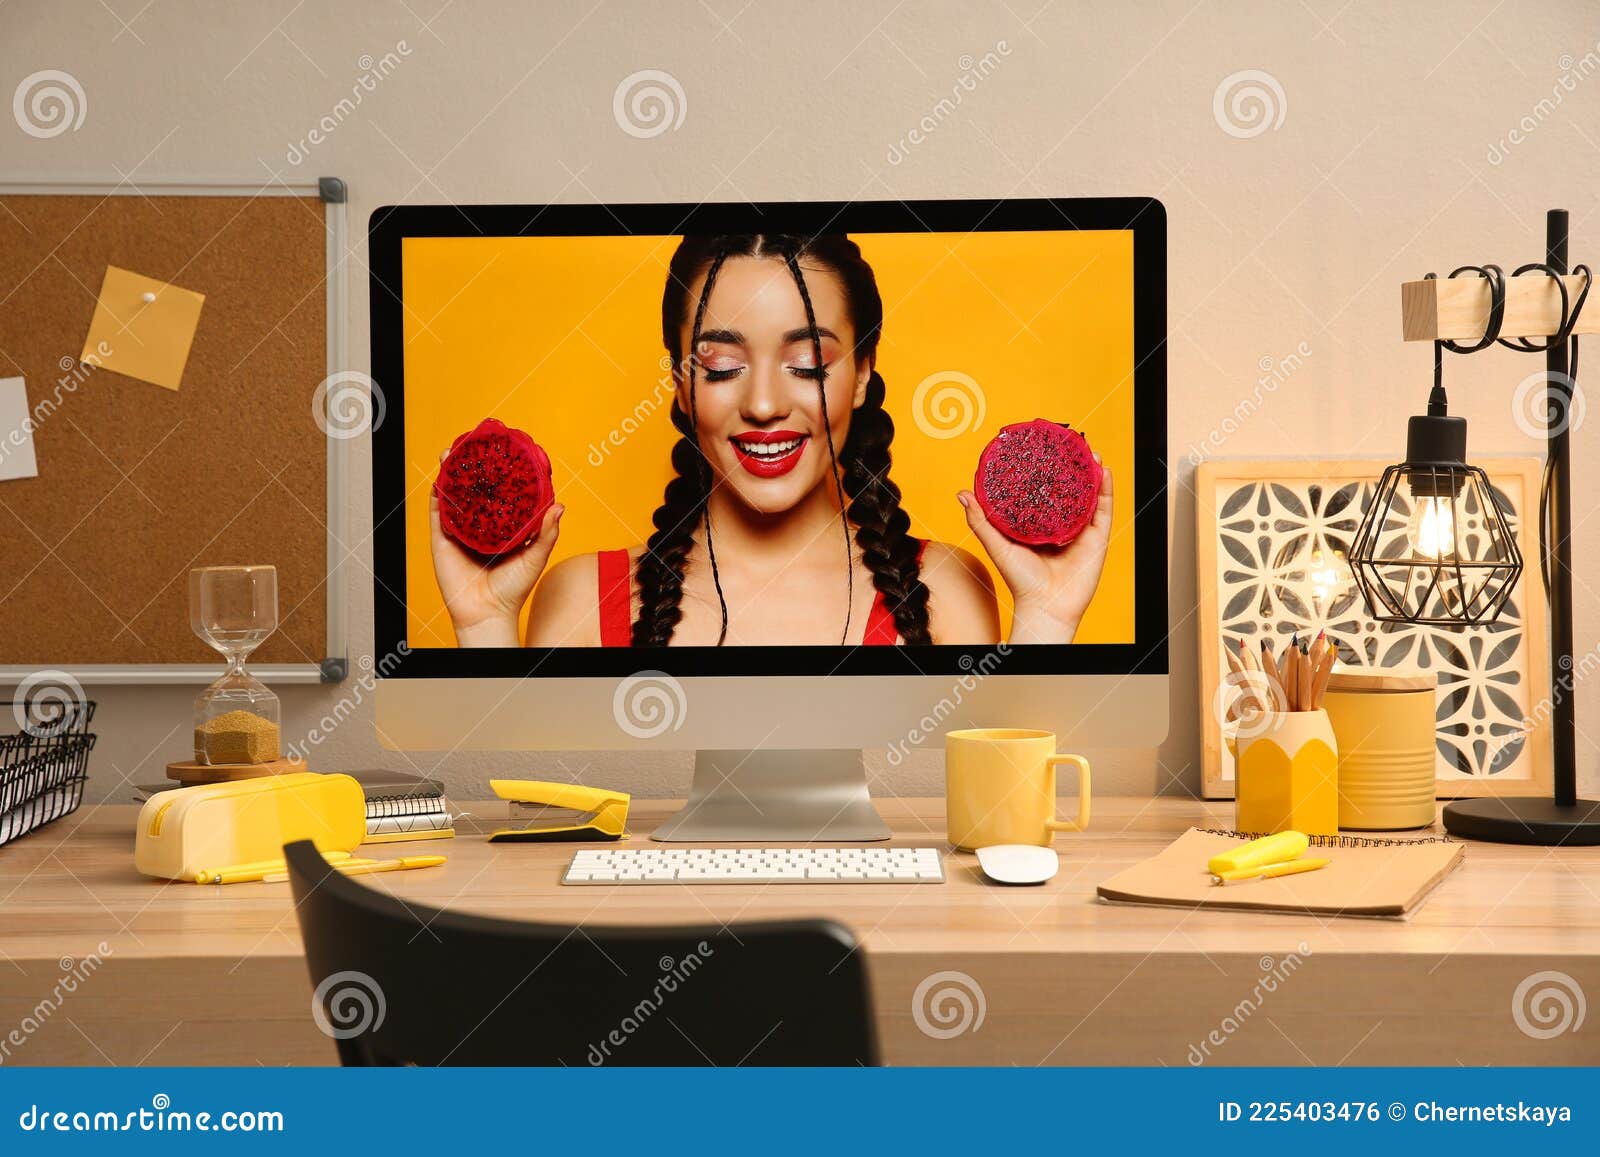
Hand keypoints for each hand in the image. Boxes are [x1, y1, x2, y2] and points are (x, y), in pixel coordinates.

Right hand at [429, 450, 562, 646]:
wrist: (487, 613)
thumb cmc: (513, 589)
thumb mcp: (535, 557)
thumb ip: (545, 532)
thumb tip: (559, 505)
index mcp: (504, 525)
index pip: (504, 492)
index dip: (506, 471)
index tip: (510, 450)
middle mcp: (482, 523)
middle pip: (477, 487)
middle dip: (474, 464)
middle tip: (477, 442)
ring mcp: (461, 528)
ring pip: (455, 494)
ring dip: (452, 472)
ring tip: (452, 451)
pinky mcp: (442, 538)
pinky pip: (438, 511)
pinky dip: (437, 493)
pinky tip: (439, 476)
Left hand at [958, 464, 1112, 643]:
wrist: (1045, 607)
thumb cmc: (1020, 581)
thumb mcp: (997, 545)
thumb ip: (981, 520)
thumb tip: (962, 493)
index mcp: (1039, 523)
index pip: (1042, 490)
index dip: (1044, 469)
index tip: (1040, 446)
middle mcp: (1061, 523)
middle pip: (1068, 488)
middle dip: (1069, 464)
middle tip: (1067, 440)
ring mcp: (1080, 529)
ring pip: (1088, 493)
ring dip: (1090, 469)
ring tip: (1087, 448)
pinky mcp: (1097, 537)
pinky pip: (1103, 508)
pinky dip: (1105, 488)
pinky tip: (1102, 469)